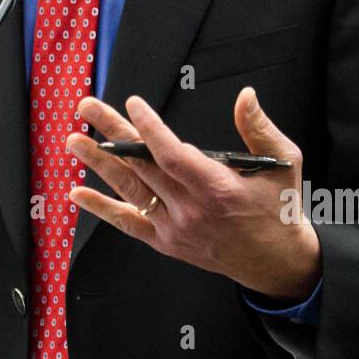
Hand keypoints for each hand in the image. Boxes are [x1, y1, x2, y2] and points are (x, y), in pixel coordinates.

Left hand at [66, 88, 321, 300]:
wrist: (275, 263)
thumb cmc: (279, 208)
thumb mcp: (284, 163)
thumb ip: (260, 128)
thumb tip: (245, 95)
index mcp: (218, 188)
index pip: (173, 155)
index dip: (149, 129)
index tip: (132, 104)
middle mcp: (191, 210)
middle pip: (142, 165)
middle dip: (112, 132)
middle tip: (87, 108)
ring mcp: (175, 228)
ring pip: (130, 191)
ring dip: (99, 164)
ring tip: (74, 140)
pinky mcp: (166, 243)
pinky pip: (128, 223)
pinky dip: (101, 208)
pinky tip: (76, 193)